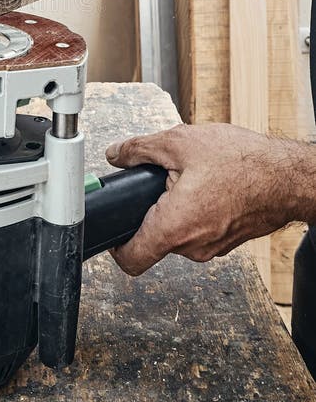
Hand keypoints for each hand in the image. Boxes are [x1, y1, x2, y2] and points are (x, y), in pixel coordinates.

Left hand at [104, 123, 313, 275]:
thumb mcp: (179, 142)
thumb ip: (139, 149)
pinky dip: (194, 210)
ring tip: (187, 178)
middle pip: (153, 239)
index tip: (112, 226)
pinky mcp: (225, 242)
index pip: (131, 259)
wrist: (289, 177)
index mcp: (175, 227)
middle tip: (157, 182)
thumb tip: (116, 153)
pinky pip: (197, 230)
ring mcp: (212, 247)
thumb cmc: (244, 162)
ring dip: (174, 208)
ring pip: (176, 232)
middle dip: (150, 210)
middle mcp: (192, 246)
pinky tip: (206, 185)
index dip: (115, 244)